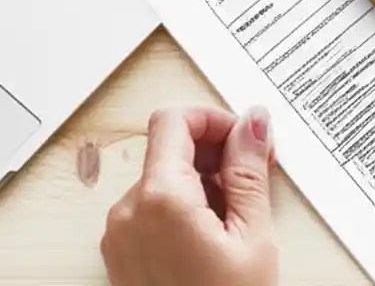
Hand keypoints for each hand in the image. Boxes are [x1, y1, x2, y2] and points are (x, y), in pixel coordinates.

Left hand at [102, 106, 277, 285]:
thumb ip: (249, 172)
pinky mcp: (120, 254)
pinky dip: (184, 212)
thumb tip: (253, 123)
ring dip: (202, 187)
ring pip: (164, 181)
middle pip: (169, 150)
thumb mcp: (253, 239)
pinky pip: (151, 211)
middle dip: (214, 156)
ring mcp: (119, 234)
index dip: (214, 120)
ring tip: (236, 225)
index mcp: (160, 198)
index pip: (173, 119)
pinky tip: (213, 240)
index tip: (244, 139)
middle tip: (254, 181)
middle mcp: (128, 211)